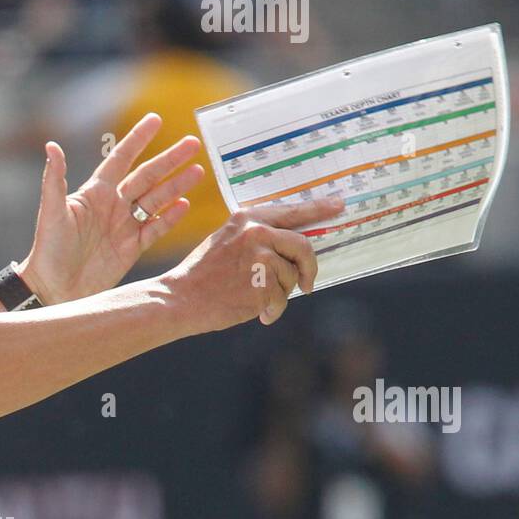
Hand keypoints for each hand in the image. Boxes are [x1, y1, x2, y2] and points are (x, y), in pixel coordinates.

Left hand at [18, 114, 204, 304]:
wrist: (55, 288)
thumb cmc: (48, 249)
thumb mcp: (51, 212)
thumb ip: (55, 179)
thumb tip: (52, 146)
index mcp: (95, 192)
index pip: (121, 158)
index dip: (138, 139)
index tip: (155, 120)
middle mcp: (113, 205)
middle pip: (147, 176)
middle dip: (169, 159)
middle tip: (193, 144)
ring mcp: (124, 226)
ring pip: (156, 200)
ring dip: (176, 185)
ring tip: (198, 172)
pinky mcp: (132, 248)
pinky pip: (155, 228)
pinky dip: (170, 217)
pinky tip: (185, 205)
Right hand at [163, 195, 346, 333]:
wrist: (180, 298)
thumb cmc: (202, 275)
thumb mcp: (227, 241)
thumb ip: (257, 237)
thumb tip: (293, 248)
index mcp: (249, 219)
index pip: (292, 212)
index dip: (319, 209)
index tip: (339, 206)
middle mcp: (257, 233)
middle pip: (303, 247)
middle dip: (308, 269)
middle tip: (307, 283)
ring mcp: (261, 258)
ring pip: (292, 278)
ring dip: (280, 294)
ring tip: (256, 299)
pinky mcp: (262, 284)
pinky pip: (281, 300)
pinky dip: (272, 311)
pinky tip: (254, 312)